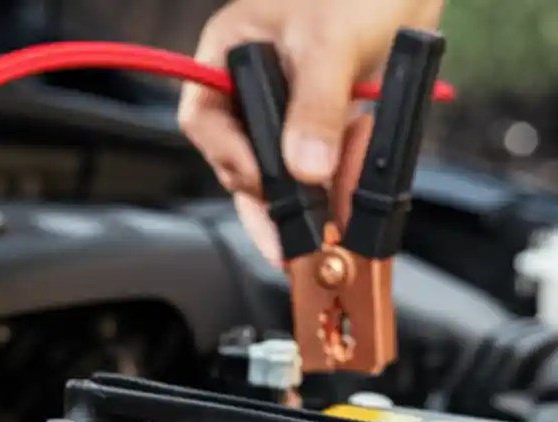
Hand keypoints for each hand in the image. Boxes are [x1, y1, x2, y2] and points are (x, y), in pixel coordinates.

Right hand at [178, 0, 444, 265]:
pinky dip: (339, 190)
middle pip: (244, 160)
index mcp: (231, 54)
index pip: (206, 121)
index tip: (261, 184)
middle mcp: (254, 87)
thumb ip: (316, 108)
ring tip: (326, 233)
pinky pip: (326, 170)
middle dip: (269, 201)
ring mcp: (293, 109)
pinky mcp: (330, 124)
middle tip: (287, 241)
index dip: (228, 158)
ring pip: (285, 173)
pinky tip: (351, 206)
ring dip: (308, 203)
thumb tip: (305, 168)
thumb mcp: (330, 44)